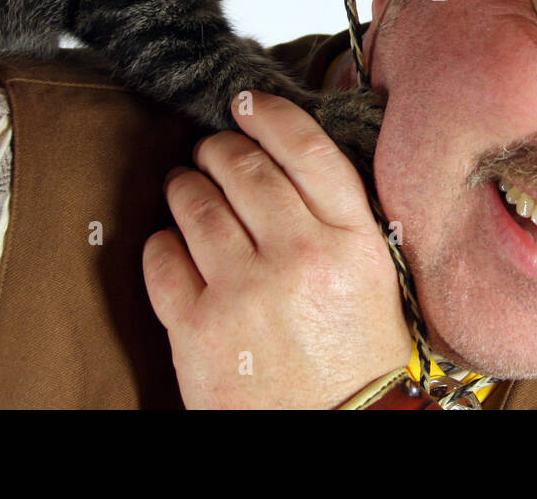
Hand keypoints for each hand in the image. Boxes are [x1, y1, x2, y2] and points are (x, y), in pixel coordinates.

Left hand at [142, 90, 410, 408]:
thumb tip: (287, 158)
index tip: (246, 103)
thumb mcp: (375, 277)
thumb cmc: (357, 362)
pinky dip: (161, 243)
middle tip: (211, 151)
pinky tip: (172, 246)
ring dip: (185, 186)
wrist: (338, 434)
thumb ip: (340, 218)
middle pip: (241, 166)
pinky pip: (161, 257)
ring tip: (186, 188)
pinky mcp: (197, 329)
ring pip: (195, 203)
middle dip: (217, 148)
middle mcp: (298, 256)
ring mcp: (243, 291)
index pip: (304, 147)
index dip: (268, 113)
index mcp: (352, 241)